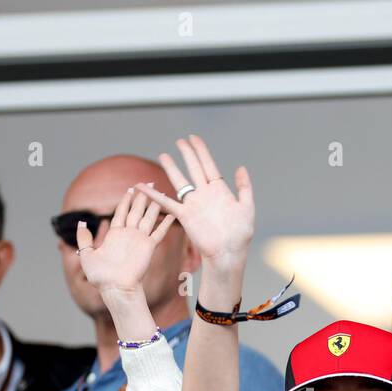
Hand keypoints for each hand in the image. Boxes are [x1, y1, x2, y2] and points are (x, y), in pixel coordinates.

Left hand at [76, 187, 175, 296]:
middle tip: (148, 183)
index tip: (131, 188)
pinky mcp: (149, 247)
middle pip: (136, 210)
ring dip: (154, 205)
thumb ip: (84, 238)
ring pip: (148, 217)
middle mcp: (128, 235)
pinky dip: (165, 223)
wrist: (115, 288)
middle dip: (142, 197)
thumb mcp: (86, 254)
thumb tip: (81, 222)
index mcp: (114, 235)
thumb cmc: (100, 276)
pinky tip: (171, 214)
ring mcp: (140, 240)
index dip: (126, 200)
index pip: (121, 212)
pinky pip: (159, 232)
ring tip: (160, 192)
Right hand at [134, 135, 254, 272]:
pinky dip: (156, 196)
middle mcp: (205, 194)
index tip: (194, 137)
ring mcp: (194, 204)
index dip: (201, 150)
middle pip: (194, 169)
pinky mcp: (185, 216)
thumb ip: (244, 187)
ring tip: (163, 155)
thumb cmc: (240, 234)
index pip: (208, 165)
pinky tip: (144, 188)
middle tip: (180, 141)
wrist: (228, 253)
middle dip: (187, 154)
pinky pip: (168, 204)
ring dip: (172, 168)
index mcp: (220, 190)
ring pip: (180, 182)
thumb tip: (240, 167)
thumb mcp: (247, 207)